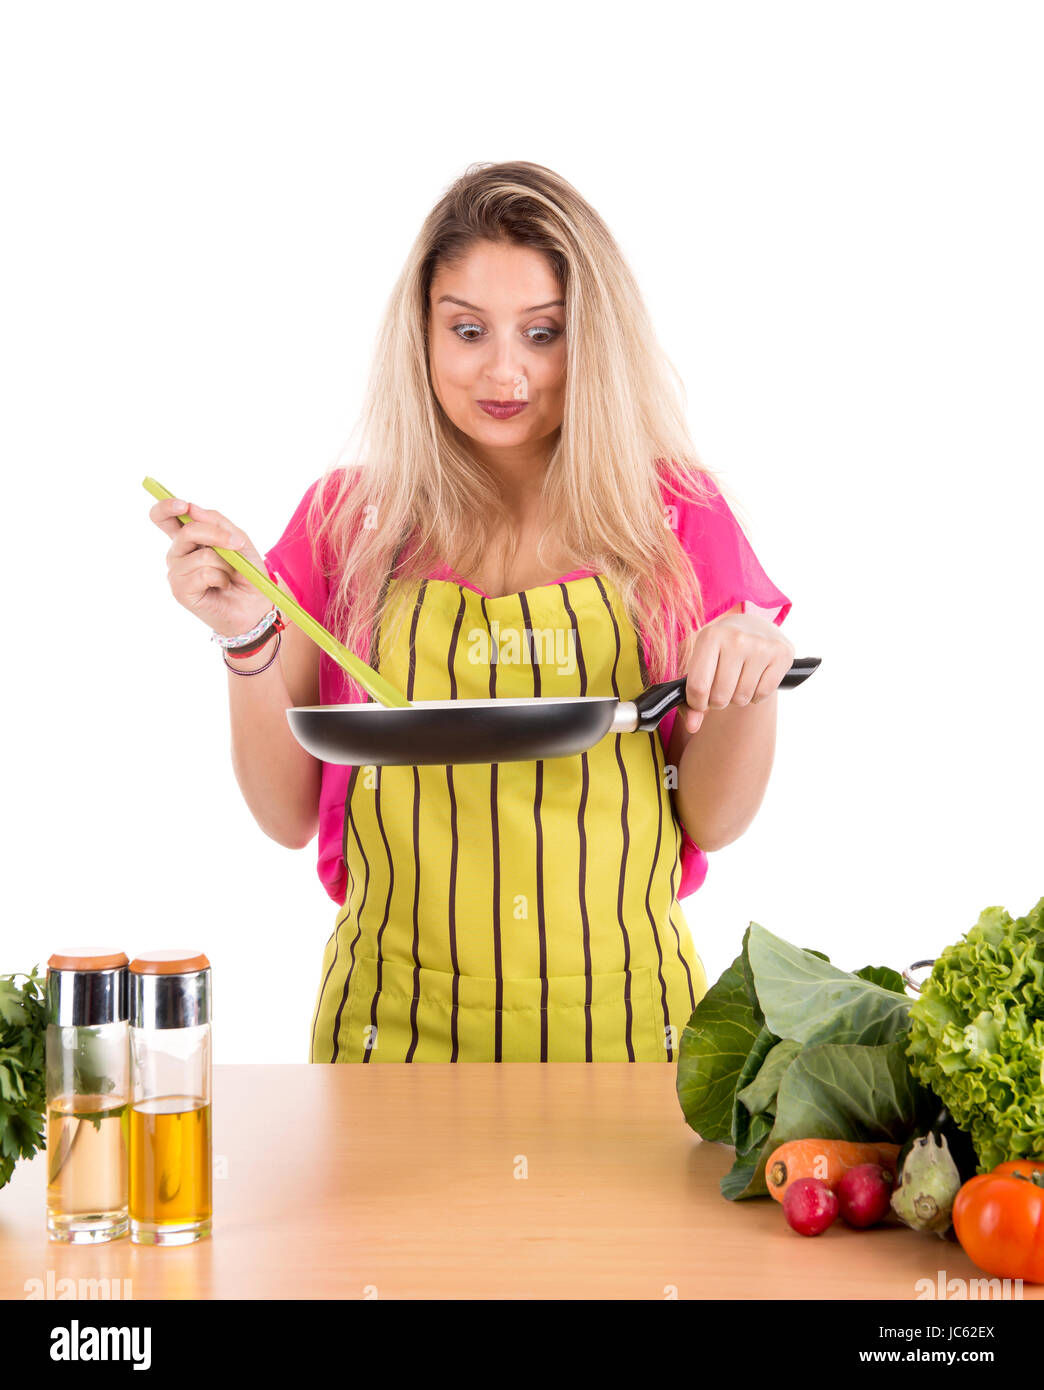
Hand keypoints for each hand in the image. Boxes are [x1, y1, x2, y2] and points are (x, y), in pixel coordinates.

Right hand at [149, 497, 272, 637]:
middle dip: (216, 534)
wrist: (255, 606)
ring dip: (225, 564)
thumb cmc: (246, 573)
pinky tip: (222, 586)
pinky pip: (204, 573)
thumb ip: (217, 523)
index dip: (167, 507)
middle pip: (186, 532)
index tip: (183, 505)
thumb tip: (192, 508)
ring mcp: (176, 573)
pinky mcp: (180, 591)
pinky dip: (221, 578)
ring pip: (202, 555)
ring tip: (229, 575)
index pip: (163, 518)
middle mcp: (177, 554)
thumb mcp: (239, 541)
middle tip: (237, 544)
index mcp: (187, 539)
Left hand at [680, 611, 795, 733]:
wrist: (754, 627)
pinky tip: (755, 679)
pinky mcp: (782, 654)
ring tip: (738, 681)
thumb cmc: (720, 651)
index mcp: (710, 636)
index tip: (700, 700)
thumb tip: (693, 726)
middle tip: (722, 687)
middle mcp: (736, 638)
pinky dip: (756, 695)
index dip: (697, 703)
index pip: (697, 687)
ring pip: (742, 698)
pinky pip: (762, 694)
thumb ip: (689, 700)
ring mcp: (761, 645)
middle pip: (720, 696)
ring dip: (738, 698)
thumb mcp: (699, 665)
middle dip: (719, 701)